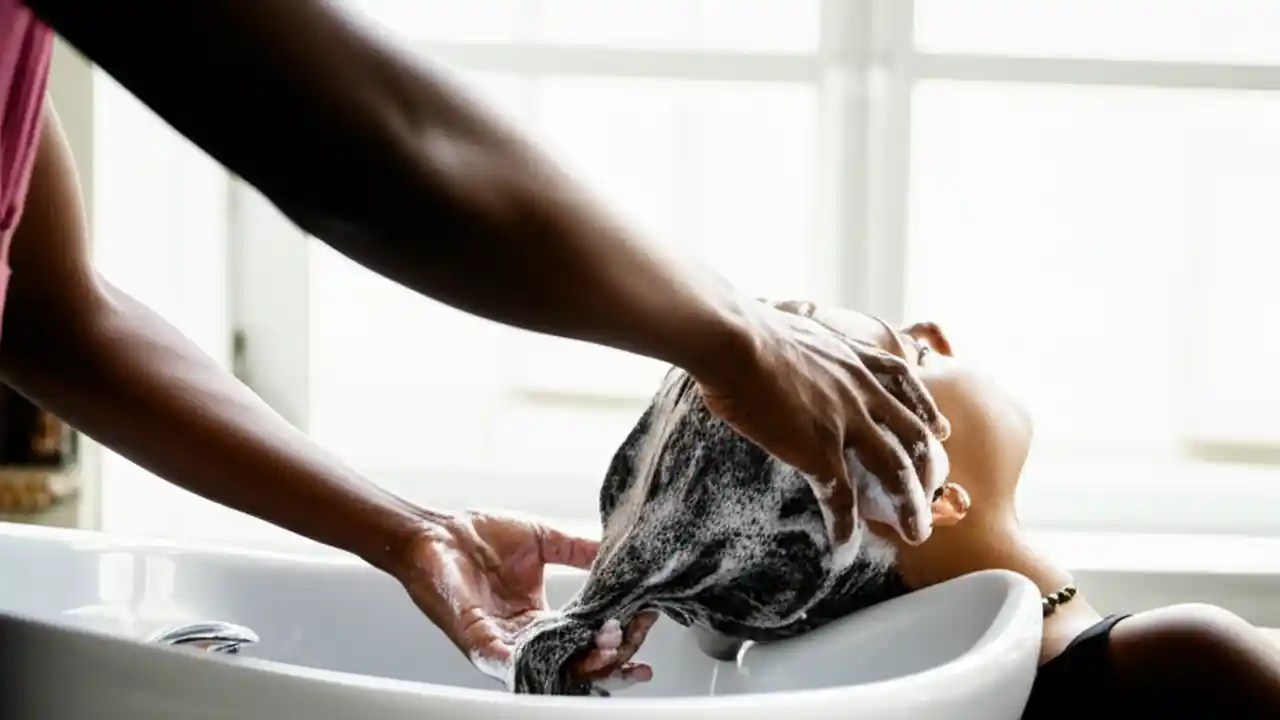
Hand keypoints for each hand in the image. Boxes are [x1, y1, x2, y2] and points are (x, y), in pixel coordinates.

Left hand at [392, 511, 656, 687]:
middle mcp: (526, 638)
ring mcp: (503, 643)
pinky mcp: (479, 641)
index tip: (646, 619)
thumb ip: (580, 550)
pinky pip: (508, 664)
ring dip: (585, 662)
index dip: (619, 635)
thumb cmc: (478, 536)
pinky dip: (535, 664)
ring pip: (552, 668)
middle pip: (577, 662)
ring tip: (610, 644)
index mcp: (542, 618)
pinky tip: (562, 658)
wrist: (436, 531)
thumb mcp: (544, 540)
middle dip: (612, 657)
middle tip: (634, 638)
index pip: (588, 638)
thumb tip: (618, 552)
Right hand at [695, 299, 948, 545]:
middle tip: (935, 491)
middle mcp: (860, 391)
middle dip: (929, 468)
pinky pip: (841, 498)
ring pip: (895, 471)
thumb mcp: (795, 331)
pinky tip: (844, 546)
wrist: (735, 342)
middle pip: (912, 434)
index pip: (903, 383)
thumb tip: (791, 351)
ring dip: (909, 506)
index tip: (939, 429)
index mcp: (853, 360)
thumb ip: (808, 349)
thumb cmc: (746, 331)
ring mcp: (845, 423)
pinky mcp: (820, 451)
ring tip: (916, 533)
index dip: (925, 409)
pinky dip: (846, 527)